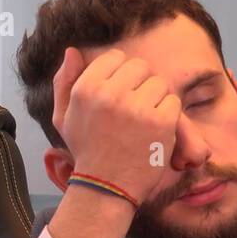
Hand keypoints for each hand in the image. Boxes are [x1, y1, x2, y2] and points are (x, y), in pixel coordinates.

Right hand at [52, 47, 180, 205]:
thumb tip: (72, 51)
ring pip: (158, 82)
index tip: (118, 95)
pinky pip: (172, 100)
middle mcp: (109, 94)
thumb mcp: (64, 117)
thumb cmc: (86, 150)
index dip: (120, 75)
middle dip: (139, 85)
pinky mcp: (160, 121)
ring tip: (142, 122)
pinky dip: (168, 115)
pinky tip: (153, 131)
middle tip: (132, 109)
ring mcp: (136, 107)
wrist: (106, 186)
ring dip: (154, 99)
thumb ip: (64, 82)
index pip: (115, 57)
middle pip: (140, 66)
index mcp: (85, 89)